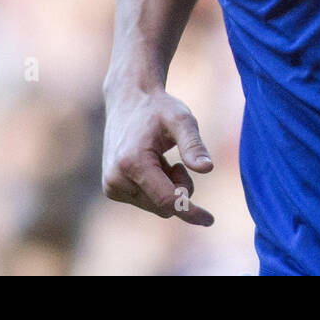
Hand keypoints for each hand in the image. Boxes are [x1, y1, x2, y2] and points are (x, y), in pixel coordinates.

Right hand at [101, 88, 214, 224]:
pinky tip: (152, 163)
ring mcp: (111, 185)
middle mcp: (116, 178)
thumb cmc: (159, 108)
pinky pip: (145, 201)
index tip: (209, 220)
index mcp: (133, 162)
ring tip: (162, 159)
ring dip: (168, 188)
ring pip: (156, 207)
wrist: (128, 99)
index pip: (167, 200)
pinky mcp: (111, 188)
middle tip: (178, 163)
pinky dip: (156, 188)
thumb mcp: (182, 119)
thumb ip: (194, 144)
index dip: (190, 211)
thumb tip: (207, 169)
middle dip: (180, 190)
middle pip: (163, 207)